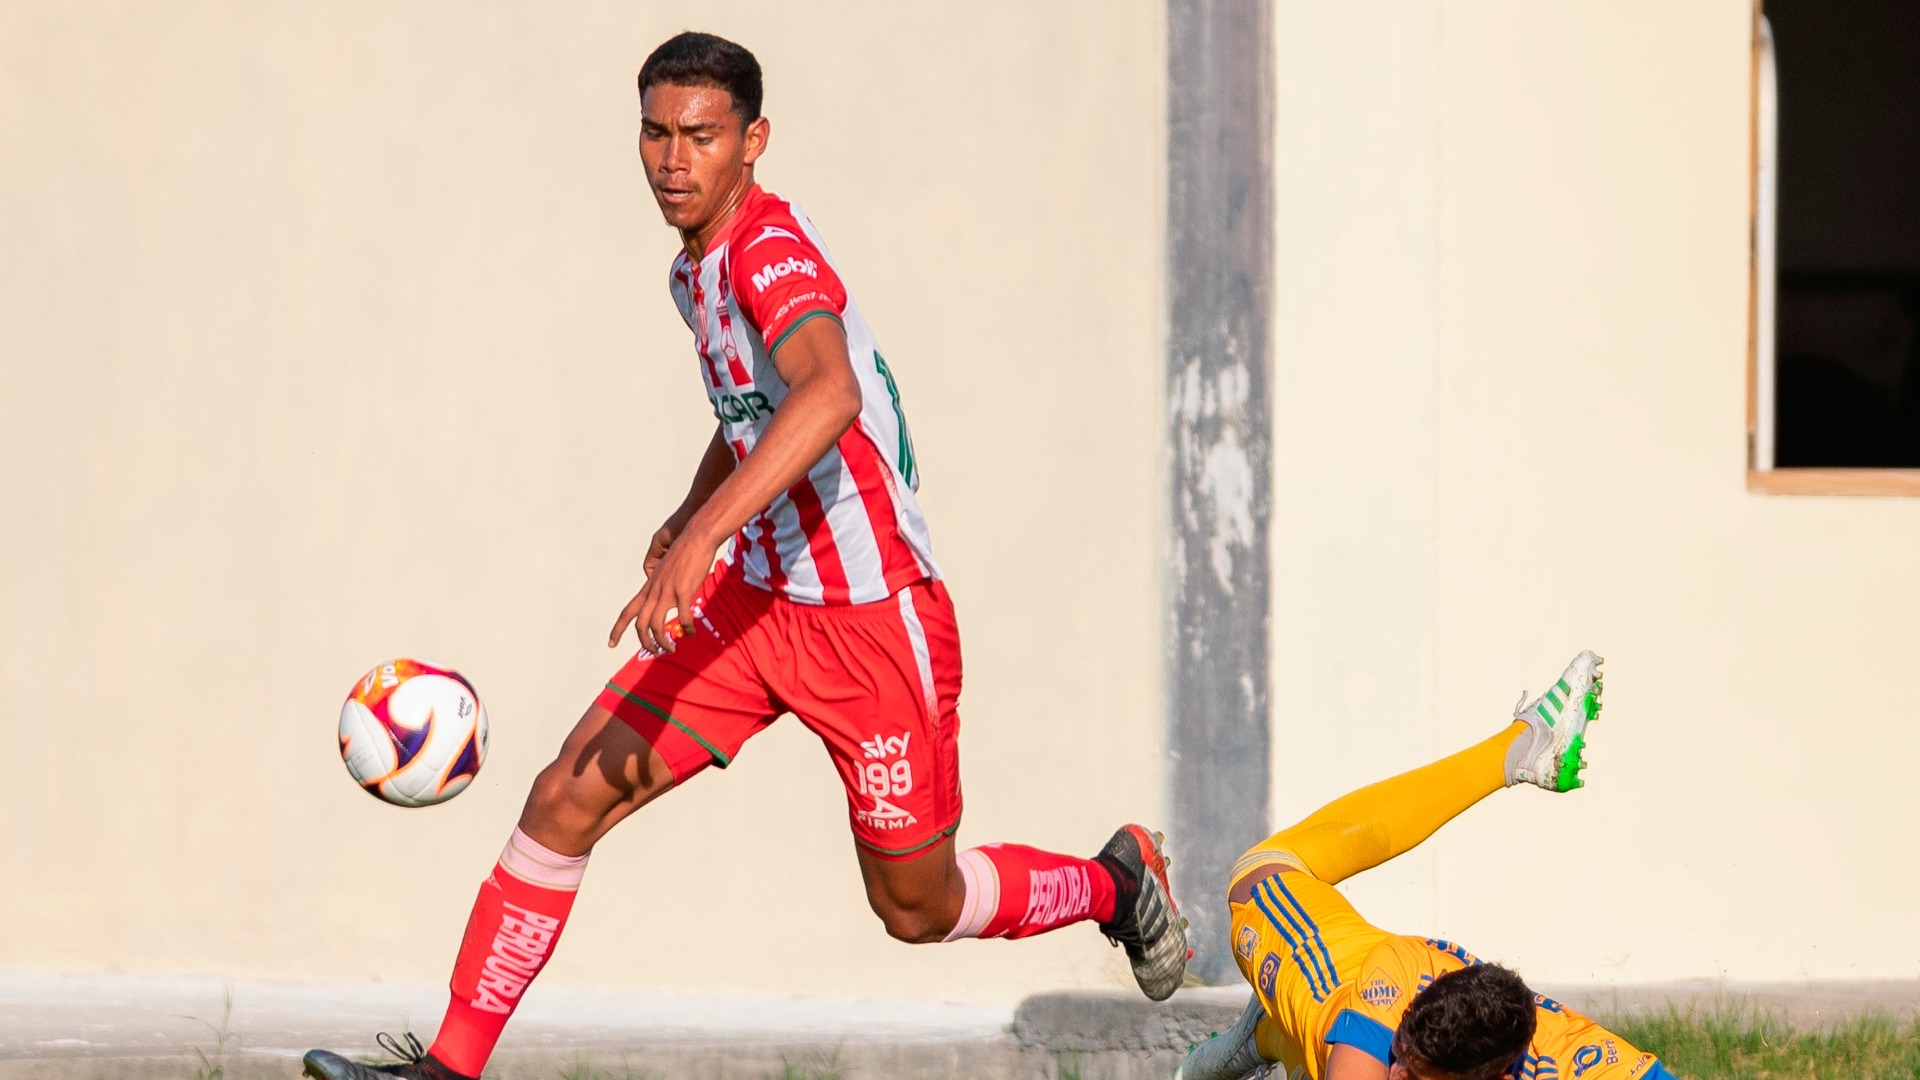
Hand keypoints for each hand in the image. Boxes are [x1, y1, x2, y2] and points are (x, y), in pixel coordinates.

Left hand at [608, 522, 713, 654]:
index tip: (610, 644)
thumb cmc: (685, 553)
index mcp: (649, 587)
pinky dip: (686, 629)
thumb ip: (662, 586)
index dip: (617, 629)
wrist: (696, 538)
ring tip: (671, 648)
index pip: (628, 612)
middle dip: (645, 643)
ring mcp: (667, 591)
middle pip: (640, 624)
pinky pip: (682, 618)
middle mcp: (654, 591)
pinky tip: (691, 632)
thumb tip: (666, 599)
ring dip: (663, 642)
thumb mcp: (666, 571)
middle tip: (655, 652)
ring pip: (656, 625)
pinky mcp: (683, 591)